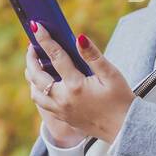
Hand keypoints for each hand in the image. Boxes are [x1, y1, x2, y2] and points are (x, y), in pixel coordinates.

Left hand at [26, 22, 135, 144]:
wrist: (124, 130)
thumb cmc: (121, 101)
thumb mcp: (111, 75)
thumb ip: (93, 56)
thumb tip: (78, 38)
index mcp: (76, 86)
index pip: (55, 56)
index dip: (44, 39)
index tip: (35, 26)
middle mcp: (64, 99)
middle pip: (37, 76)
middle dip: (31, 58)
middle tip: (31, 46)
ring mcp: (62, 110)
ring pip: (35, 93)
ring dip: (31, 78)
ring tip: (34, 65)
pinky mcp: (64, 118)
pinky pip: (43, 104)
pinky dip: (38, 91)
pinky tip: (44, 84)